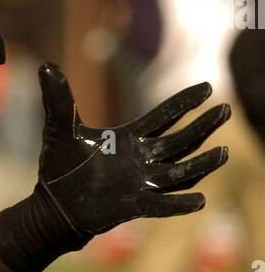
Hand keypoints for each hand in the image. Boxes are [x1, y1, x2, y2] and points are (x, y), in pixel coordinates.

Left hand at [36, 63, 229, 236]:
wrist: (52, 205)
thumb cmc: (59, 166)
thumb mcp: (58, 128)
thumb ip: (58, 99)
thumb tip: (45, 66)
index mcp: (129, 138)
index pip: (164, 116)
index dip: (185, 102)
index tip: (208, 88)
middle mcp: (141, 159)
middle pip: (180, 141)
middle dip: (202, 126)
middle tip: (225, 110)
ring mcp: (140, 183)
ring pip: (180, 172)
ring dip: (202, 163)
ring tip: (224, 152)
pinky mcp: (134, 205)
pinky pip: (163, 204)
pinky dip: (180, 204)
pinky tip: (200, 200)